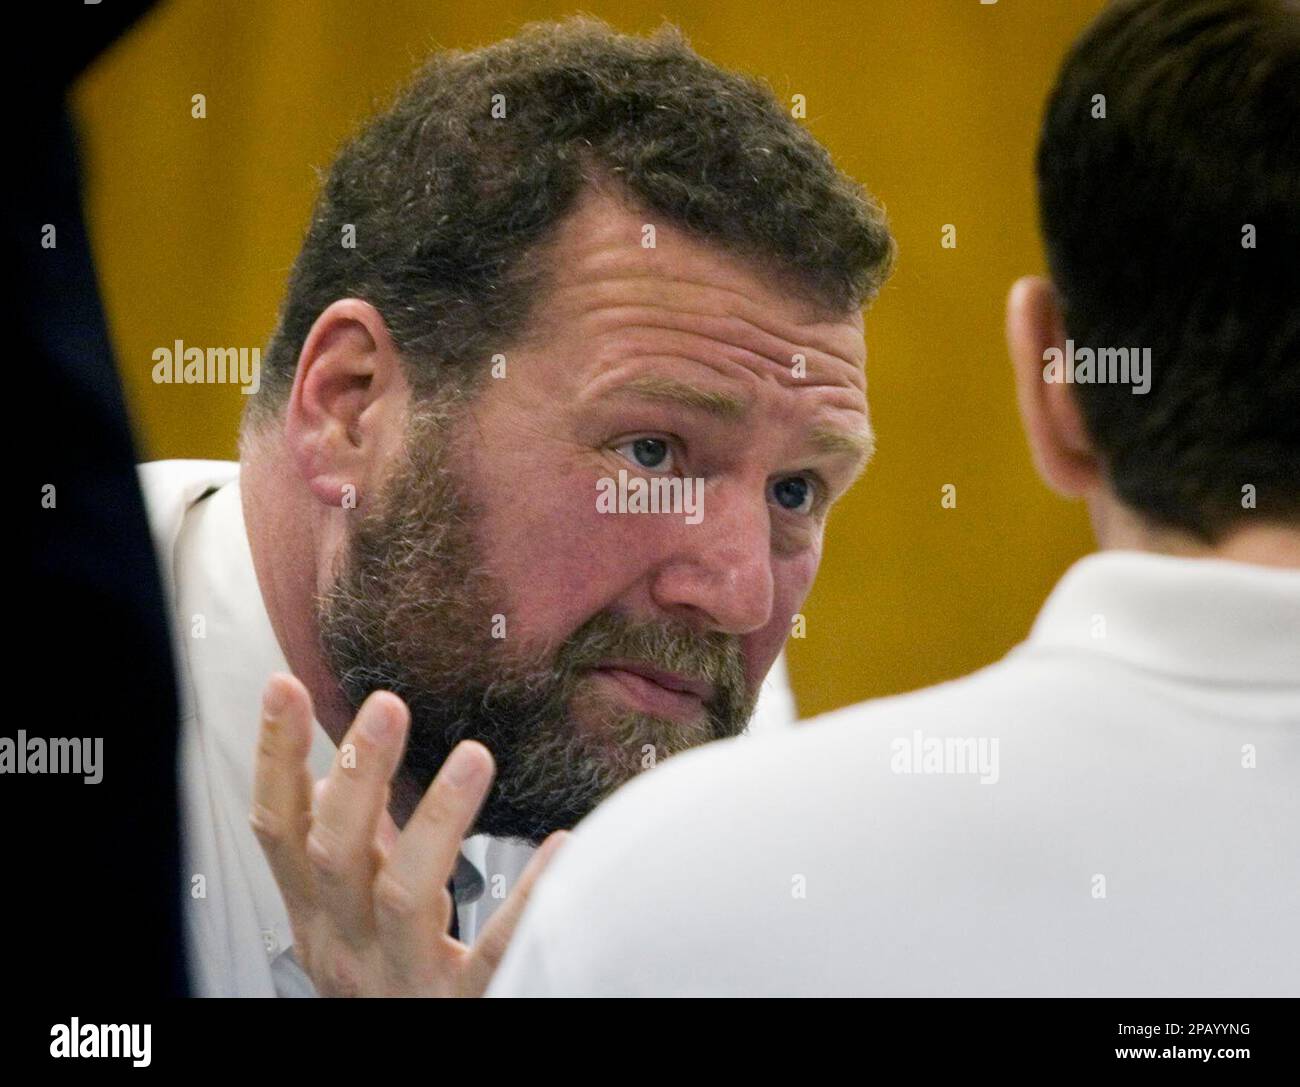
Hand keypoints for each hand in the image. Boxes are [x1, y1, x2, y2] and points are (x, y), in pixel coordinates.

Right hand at [249, 672, 566, 995]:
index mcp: (316, 916)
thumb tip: (340, 767)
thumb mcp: (347, 916)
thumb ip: (347, 847)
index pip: (278, 830)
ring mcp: (401, 979)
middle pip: (335, 854)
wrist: (408, 1067)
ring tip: (474, 754)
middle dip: (356, 776)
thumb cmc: (382, 980)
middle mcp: (345, 946)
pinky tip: (558, 848)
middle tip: (387, 704)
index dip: (275, 758)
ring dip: (436, 819)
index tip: (283, 685)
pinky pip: (496, 952)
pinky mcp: (462, 1005)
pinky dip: (526, 900)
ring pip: (406, 894)